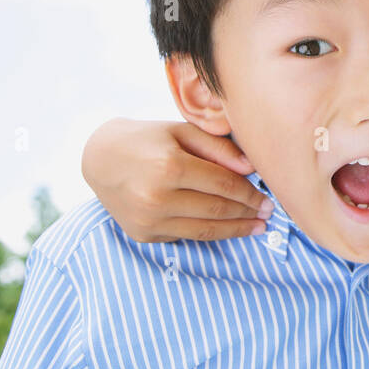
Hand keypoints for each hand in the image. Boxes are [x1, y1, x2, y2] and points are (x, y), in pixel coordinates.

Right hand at [80, 118, 272, 242]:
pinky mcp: (143, 235)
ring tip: (256, 226)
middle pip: (216, 210)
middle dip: (247, 213)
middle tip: (268, 213)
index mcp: (169, 167)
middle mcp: (157, 197)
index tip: (269, 198)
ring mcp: (148, 220)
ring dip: (235, 230)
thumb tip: (253, 168)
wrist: (100, 158)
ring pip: (204, 230)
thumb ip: (218, 148)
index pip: (222, 184)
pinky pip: (185, 236)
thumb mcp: (182, 132)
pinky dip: (210, 232)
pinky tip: (227, 228)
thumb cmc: (147, 139)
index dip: (249, 193)